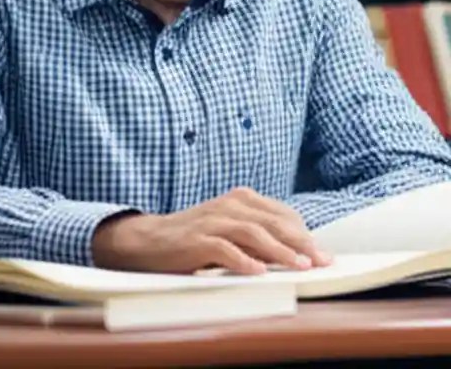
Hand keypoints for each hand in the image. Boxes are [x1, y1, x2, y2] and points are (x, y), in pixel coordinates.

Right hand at [90, 187, 333, 274]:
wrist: (148, 240)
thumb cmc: (195, 239)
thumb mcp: (230, 230)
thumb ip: (259, 237)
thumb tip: (299, 255)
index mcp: (240, 200)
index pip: (283, 215)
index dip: (305, 235)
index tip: (323, 255)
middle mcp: (228, 205)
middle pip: (273, 222)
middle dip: (301, 243)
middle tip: (322, 262)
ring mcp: (210, 221)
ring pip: (252, 232)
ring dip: (278, 250)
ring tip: (299, 266)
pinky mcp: (194, 240)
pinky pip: (222, 248)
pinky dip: (242, 259)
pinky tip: (257, 271)